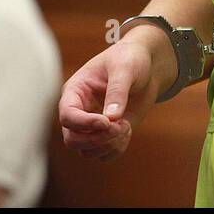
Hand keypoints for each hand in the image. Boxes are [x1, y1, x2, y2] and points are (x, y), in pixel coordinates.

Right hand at [57, 36, 158, 162]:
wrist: (146, 67)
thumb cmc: (130, 59)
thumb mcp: (125, 68)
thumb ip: (117, 91)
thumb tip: (111, 118)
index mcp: (75, 92)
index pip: (68, 116)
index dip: (84, 123)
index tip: (107, 122)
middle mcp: (79, 111)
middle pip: (73, 139)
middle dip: (97, 139)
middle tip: (122, 126)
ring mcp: (91, 125)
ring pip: (86, 151)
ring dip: (108, 145)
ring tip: (127, 126)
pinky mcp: (106, 134)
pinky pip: (104, 154)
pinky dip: (116, 148)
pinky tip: (128, 130)